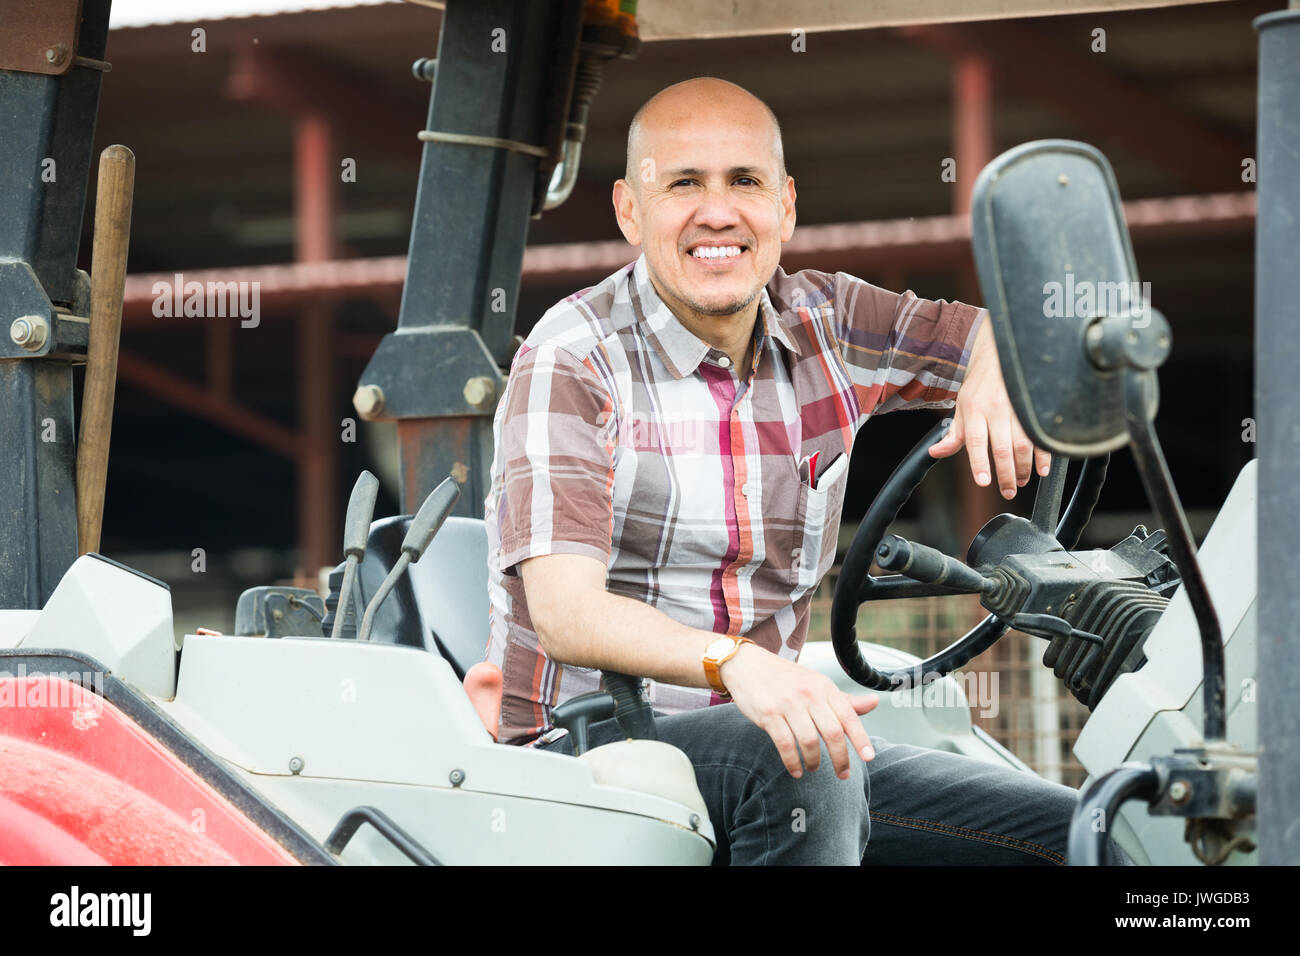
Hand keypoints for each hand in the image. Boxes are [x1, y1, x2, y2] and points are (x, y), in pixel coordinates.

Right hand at [720, 644, 877, 779]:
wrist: (747, 665)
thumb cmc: (785, 678)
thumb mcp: (817, 684)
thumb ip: (844, 700)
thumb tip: (874, 703)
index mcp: (824, 686)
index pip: (848, 715)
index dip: (861, 738)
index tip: (868, 757)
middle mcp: (808, 694)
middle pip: (832, 732)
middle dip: (840, 758)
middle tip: (842, 774)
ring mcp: (787, 704)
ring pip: (809, 741)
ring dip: (815, 761)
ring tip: (814, 768)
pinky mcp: (768, 714)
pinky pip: (785, 744)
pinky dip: (792, 762)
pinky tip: (796, 770)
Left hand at [928, 318, 1049, 497]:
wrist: (1001, 353)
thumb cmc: (980, 384)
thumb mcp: (961, 406)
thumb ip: (953, 434)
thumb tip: (936, 453)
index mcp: (973, 409)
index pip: (974, 441)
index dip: (979, 463)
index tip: (983, 482)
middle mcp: (995, 408)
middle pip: (1001, 448)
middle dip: (1006, 475)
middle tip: (1008, 491)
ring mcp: (1017, 407)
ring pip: (1023, 444)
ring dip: (1024, 468)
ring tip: (1021, 481)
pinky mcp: (1034, 406)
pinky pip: (1040, 434)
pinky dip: (1044, 454)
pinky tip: (1042, 469)